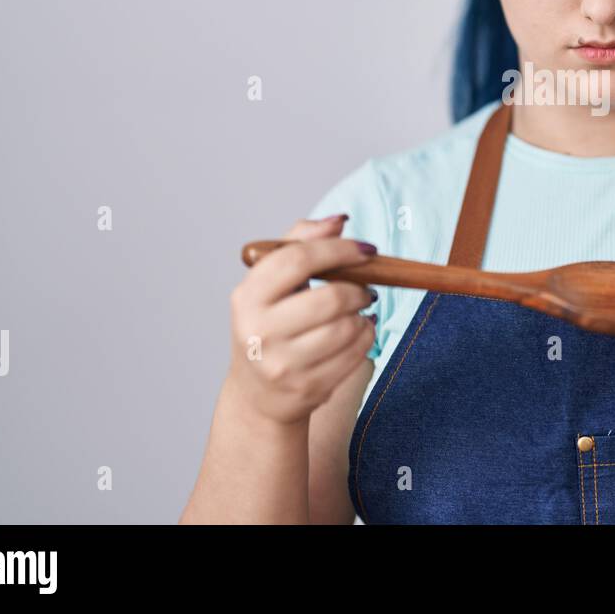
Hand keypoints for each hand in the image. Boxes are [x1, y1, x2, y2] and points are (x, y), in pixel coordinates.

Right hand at [226, 215, 377, 425]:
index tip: (366, 250)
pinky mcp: (306, 388)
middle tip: (366, 289)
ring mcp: (281, 364)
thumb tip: (338, 221)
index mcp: (248, 296)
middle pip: (330, 298)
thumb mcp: (272, 282)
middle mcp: (258, 331)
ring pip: (347, 328)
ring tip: (359, 313)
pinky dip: (366, 338)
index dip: (339, 250)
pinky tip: (358, 333)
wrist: (258, 393)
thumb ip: (300, 243)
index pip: (297, 260)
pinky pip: (354, 355)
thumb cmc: (270, 324)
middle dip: (359, 289)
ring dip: (364, 316)